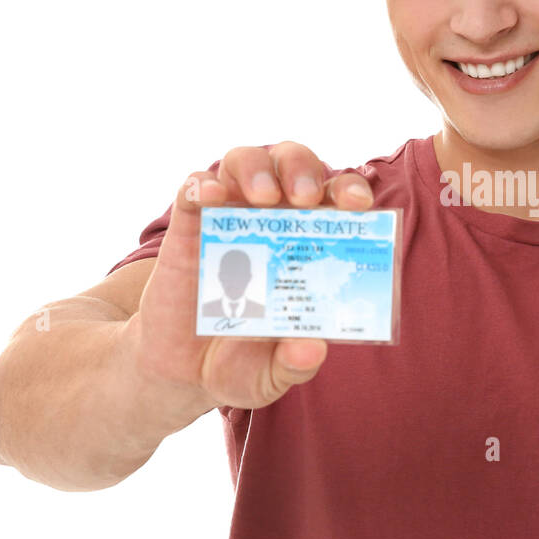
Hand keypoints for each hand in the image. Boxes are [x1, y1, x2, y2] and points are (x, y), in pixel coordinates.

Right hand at [123, 141, 374, 411]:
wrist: (179, 370)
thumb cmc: (240, 362)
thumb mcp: (268, 376)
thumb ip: (292, 366)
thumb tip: (312, 349)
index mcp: (309, 245)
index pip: (338, 201)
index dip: (350, 193)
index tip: (359, 206)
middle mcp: (273, 221)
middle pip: (294, 165)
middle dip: (304, 169)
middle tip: (305, 197)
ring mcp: (230, 219)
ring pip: (246, 162)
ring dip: (257, 169)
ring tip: (263, 197)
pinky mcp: (188, 227)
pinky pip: (193, 189)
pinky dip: (201, 185)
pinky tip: (209, 197)